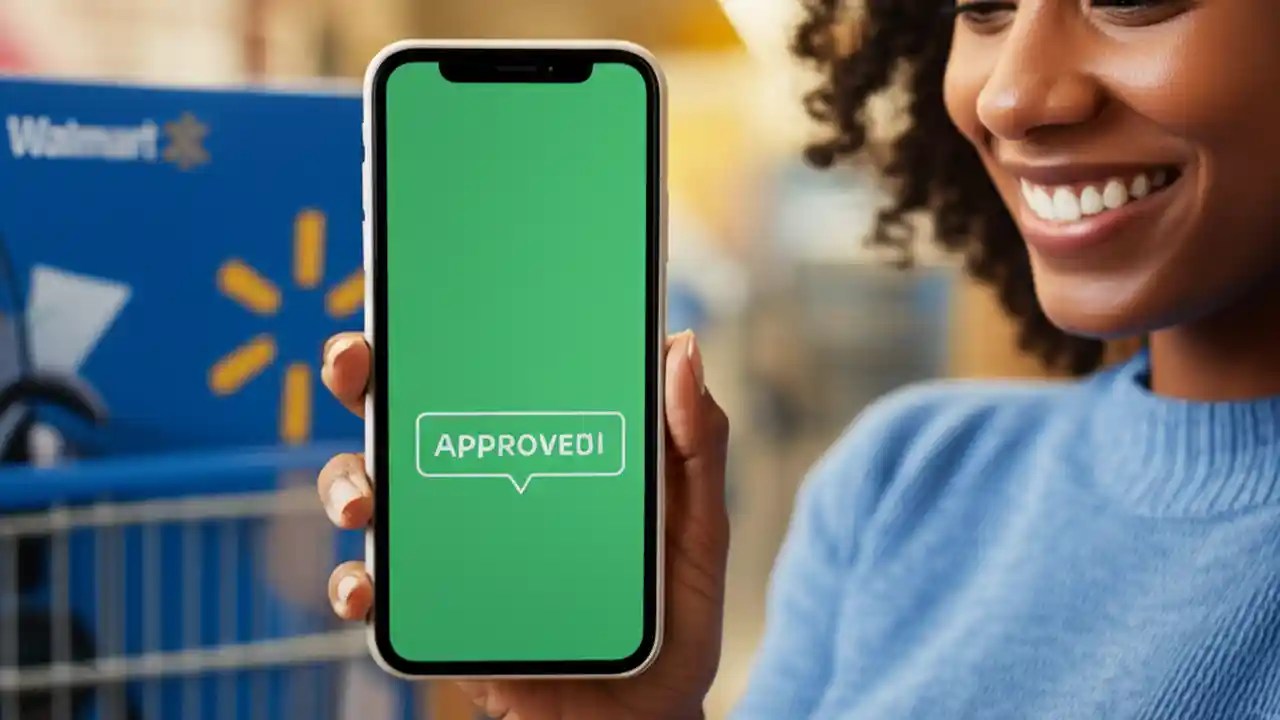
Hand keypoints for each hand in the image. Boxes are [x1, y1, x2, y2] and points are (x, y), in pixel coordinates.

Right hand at [316, 330, 729, 719]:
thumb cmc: (670, 613)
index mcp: (538, 446)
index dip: (444, 326)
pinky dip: (352, 585)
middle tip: (353, 362)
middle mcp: (479, 486)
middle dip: (361, 378)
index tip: (416, 289)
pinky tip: (366, 590)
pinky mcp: (432, 612)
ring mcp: (449, 547)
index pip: (482, 371)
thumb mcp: (696, 526)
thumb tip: (682, 345)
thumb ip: (696, 444)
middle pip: (404, 416)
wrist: (645, 715)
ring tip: (364, 503)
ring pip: (371, 493)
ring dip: (346, 482)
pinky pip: (374, 591)